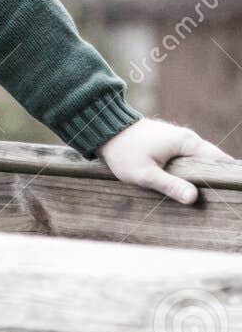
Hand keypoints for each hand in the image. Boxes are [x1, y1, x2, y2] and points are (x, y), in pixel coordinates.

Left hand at [97, 118, 231, 203]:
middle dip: (213, 180)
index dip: (224, 178)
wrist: (105, 130)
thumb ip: (169, 185)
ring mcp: (181, 140)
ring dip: (201, 177)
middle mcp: (189, 139)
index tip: (225, 195)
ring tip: (203, 198)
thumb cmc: (123, 151)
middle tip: (214, 201)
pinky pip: (190, 160)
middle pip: (212, 163)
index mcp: (187, 142)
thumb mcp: (144, 174)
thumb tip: (193, 198)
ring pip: (201, 162)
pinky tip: (188, 187)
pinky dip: (191, 172)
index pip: (219, 161)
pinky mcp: (173, 144)